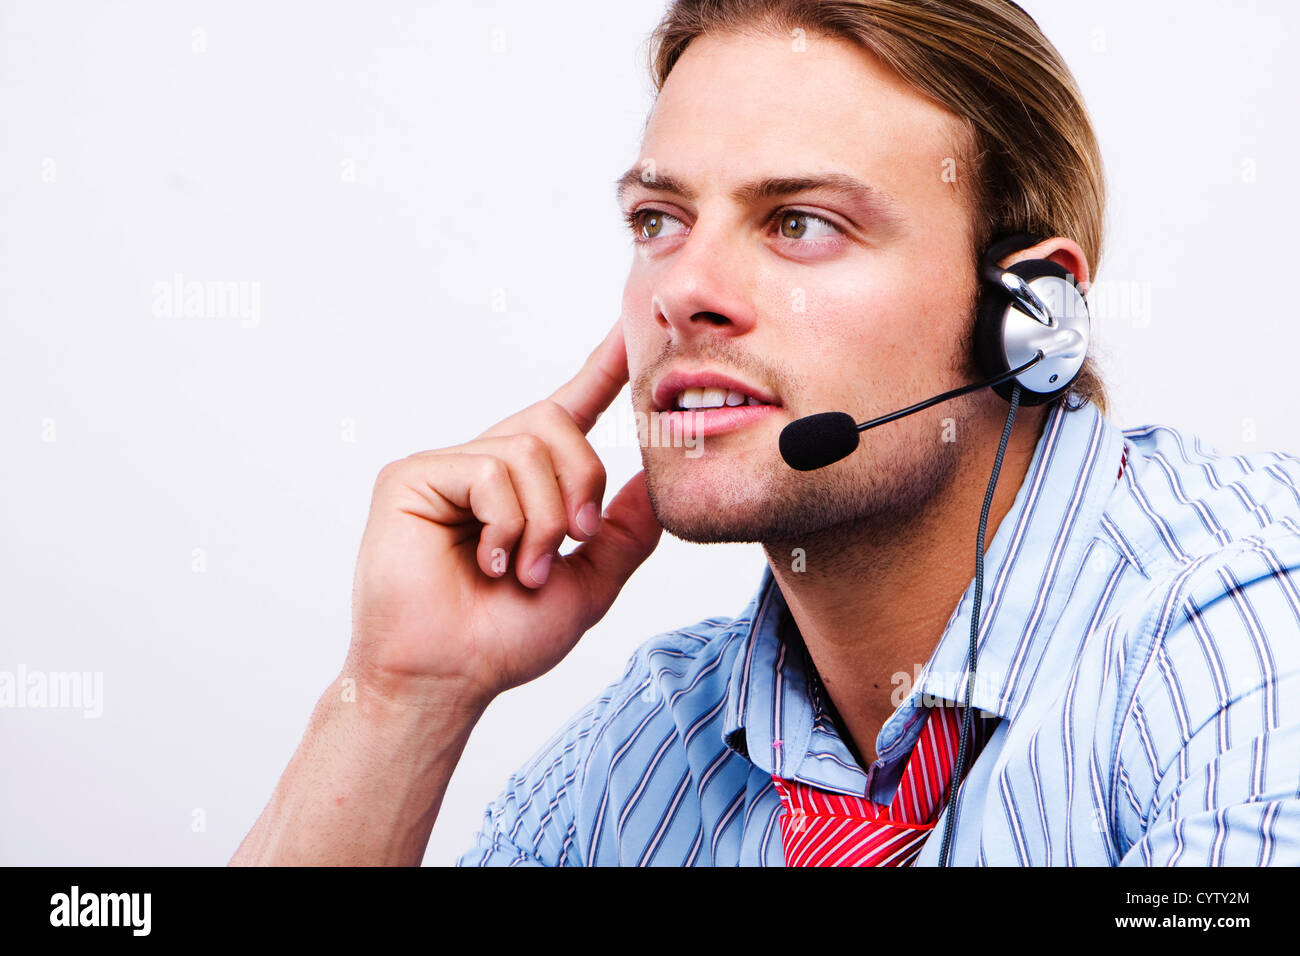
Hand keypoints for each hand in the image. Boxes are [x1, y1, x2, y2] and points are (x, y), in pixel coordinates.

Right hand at [345, 319, 662, 706]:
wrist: (449, 679)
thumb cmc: (504, 639)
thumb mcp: (589, 583)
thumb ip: (626, 531)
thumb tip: (657, 477)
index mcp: (526, 484)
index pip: (570, 409)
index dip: (601, 368)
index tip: (631, 328)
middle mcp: (487, 465)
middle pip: (558, 426)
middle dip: (579, 488)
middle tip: (567, 544)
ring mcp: (447, 467)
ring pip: (527, 450)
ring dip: (540, 523)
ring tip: (517, 570)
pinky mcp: (411, 476)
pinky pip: (488, 470)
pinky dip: (504, 524)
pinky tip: (485, 562)